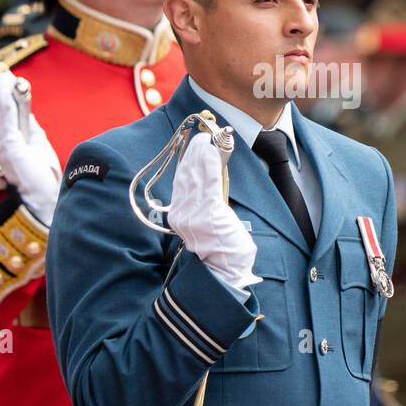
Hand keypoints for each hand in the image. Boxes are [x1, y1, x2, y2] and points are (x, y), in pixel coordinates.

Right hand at [0, 72, 60, 225]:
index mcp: (6, 140)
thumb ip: (28, 124)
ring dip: (0, 92)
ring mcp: (1, 146)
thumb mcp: (36, 141)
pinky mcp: (8, 149)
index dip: (0, 94)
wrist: (44, 197)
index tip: (1, 75)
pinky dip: (4, 103)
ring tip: (1, 75)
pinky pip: (6, 121)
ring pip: (0, 112)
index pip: (1, 113)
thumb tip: (24, 105)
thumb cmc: (40, 173)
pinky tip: (3, 89)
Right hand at [167, 132, 259, 290]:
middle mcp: (181, 214)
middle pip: (186, 177)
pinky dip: (210, 167)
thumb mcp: (208, 221)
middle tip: (201, 138)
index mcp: (179, 216)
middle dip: (193, 155)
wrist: (226, 268)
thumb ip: (204, 203)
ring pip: (196, 178)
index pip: (181, 183)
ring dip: (202, 156)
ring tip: (207, 141)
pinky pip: (208, 184)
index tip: (194, 147)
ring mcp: (192, 214)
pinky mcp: (207, 213)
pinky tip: (213, 154)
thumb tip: (209, 177)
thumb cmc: (221, 245)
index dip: (187, 163)